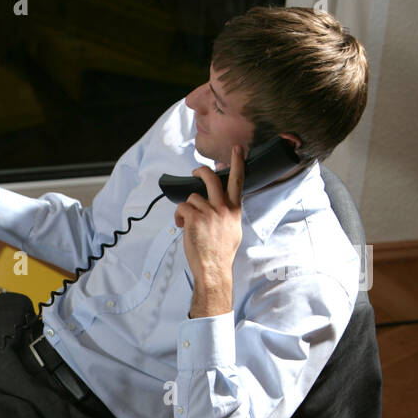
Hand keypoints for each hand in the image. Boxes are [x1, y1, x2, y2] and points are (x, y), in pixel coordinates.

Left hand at [176, 144, 243, 317]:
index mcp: (234, 209)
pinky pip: (182, 208)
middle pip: (211, 179)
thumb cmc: (222, 252)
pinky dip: (179, 217)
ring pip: (192, 198)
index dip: (237, 163)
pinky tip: (182, 227)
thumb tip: (222, 205)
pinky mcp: (194, 218)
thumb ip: (228, 213)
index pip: (238, 181)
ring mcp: (208, 212)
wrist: (213, 267)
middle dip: (201, 172)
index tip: (238, 150)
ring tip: (187, 223)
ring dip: (187, 209)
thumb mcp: (233, 229)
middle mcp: (223, 208)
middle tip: (195, 172)